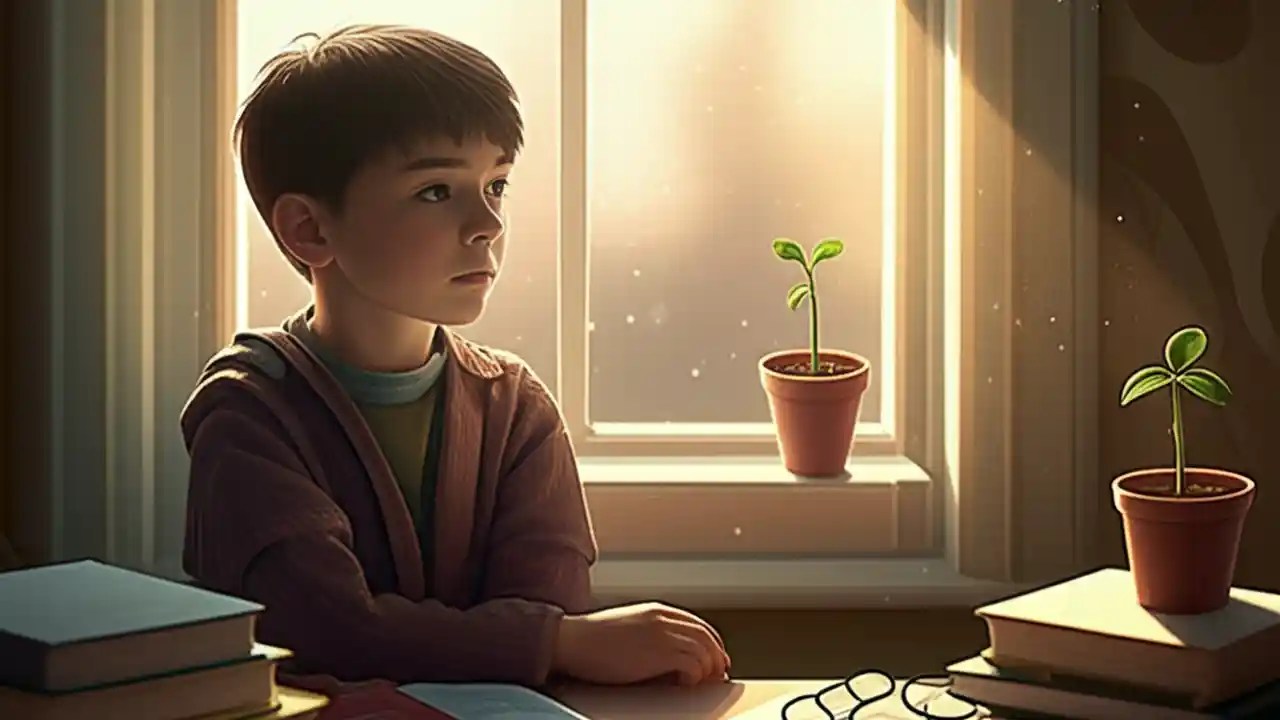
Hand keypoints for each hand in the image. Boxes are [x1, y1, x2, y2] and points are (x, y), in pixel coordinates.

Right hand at [552, 602, 731, 685]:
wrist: (573, 640)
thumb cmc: (592, 640)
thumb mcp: (628, 627)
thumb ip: (651, 632)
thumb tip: (669, 654)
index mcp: (658, 611)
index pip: (700, 626)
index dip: (712, 646)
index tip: (714, 662)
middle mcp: (665, 618)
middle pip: (708, 638)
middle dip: (716, 659)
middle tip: (714, 678)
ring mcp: (664, 633)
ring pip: (706, 651)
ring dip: (707, 670)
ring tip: (697, 684)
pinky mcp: (660, 651)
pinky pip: (694, 665)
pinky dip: (694, 677)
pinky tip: (682, 684)